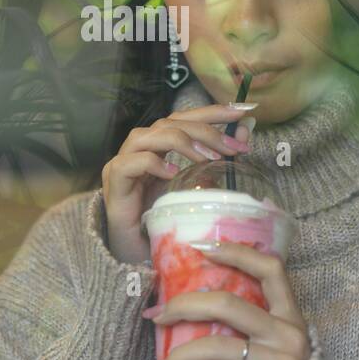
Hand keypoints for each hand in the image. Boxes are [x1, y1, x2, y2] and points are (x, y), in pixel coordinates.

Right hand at [100, 104, 254, 264]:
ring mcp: (123, 161)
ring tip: (208, 159)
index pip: (184, 118)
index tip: (242, 111)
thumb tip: (244, 135)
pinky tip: (173, 173)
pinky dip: (154, 164)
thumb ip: (213, 159)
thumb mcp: (194, 185)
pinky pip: (131, 162)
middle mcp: (139, 147)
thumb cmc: (162, 216)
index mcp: (158, 144)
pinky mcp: (115, 180)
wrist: (133, 248)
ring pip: (150, 136)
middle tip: (233, 147)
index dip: (212, 111)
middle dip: (205, 130)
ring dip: (183, 142)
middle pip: (170, 122)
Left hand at [140, 241, 310, 359]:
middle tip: (156, 317)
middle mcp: (288, 334)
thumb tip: (201, 313)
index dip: (237, 253)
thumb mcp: (283, 349)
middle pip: (227, 304)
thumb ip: (258, 331)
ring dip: (176, 358)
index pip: (270, 270)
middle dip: (183, 307)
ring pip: (216, 346)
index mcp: (291, 317)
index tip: (203, 247)